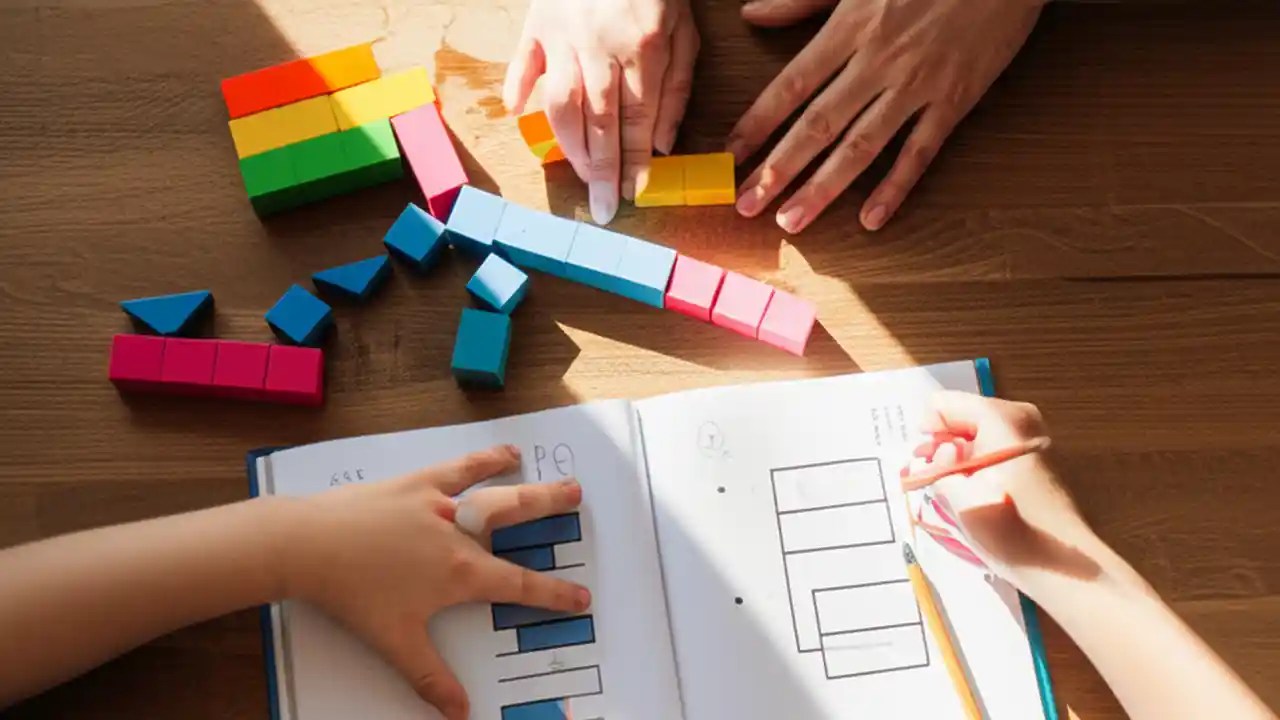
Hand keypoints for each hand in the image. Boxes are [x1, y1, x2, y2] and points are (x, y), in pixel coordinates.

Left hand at [282, 446, 589, 719]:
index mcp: (458, 572)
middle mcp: (456, 532)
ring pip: (492, 488)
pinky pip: (456, 468)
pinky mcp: (413, 483)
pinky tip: (499, 453)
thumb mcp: (395, 641)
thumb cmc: (352, 594)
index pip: (518, 585)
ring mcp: (436, 503)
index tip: (580, 596)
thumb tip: (458, 712)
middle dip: (551, 506)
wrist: (310, 545)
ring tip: (541, 467)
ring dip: (524, 479)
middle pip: (516, 515)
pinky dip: (480, 459)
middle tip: (578, 495)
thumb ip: (431, 677)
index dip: (553, 593)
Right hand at [503, 0, 699, 224]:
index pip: (638, 120)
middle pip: (599, 121)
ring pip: (560, 102)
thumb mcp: (686, 31)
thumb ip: (677, 87)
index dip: (634, 162)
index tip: (631, 195)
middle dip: (602, 170)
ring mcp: (564, 35)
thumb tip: (662, 145)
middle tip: (602, 207)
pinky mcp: (537, 22)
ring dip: (567, 144)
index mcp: (645, 48)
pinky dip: (515, 89)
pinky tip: (518, 116)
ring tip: (578, 172)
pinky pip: (521, 62)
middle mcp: (601, 47)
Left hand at [728, 0, 1042, 232]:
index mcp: (851, 27)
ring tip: (791, 220)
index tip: (729, 155)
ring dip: (822, 188)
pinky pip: (921, 152)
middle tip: (746, 205)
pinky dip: (896, 187)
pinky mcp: (956, 99)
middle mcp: (879, 61)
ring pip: (861, 146)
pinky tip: (871, 219)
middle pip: (818, 125)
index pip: (792, 85)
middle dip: (777, 169)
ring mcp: (918, 85)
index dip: (757, 123)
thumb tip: (752, 14)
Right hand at [902, 392, 1102, 591]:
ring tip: (958, 494)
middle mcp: (1021, 417)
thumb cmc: (1009, 528)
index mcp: (1002, 417)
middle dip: (943, 447)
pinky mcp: (1036, 459)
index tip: (930, 466)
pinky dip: (978, 468)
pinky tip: (979, 497)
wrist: (1061, 565)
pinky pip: (992, 450)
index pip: (942, 406)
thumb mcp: (957, 495)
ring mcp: (1032, 437)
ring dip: (959, 461)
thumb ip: (935, 465)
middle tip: (939, 481)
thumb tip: (934, 455)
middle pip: (961, 419)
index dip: (929, 436)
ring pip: (975, 437)